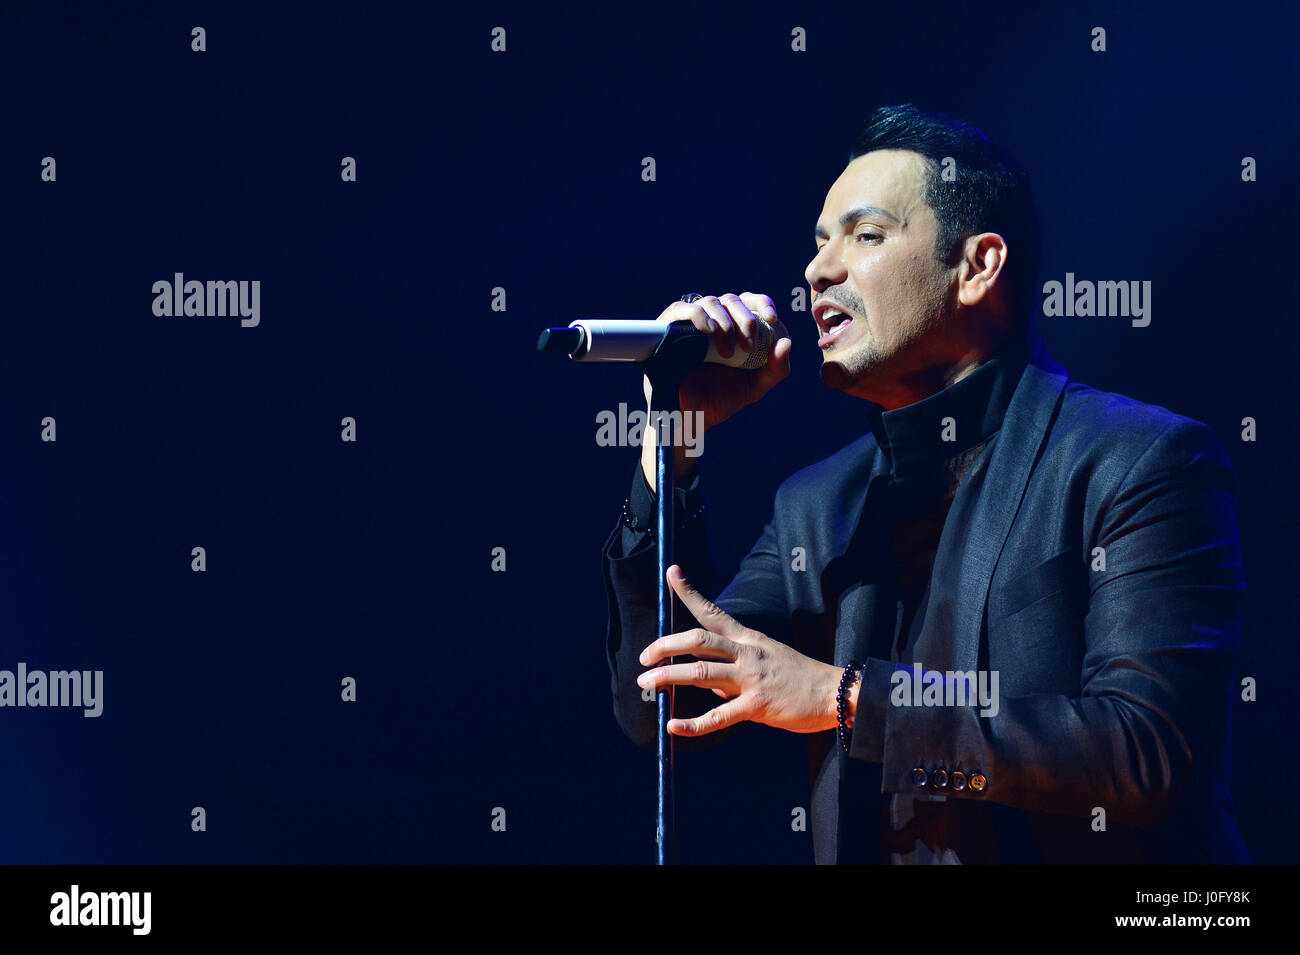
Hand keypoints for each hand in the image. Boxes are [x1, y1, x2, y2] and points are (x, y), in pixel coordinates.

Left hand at [636, 564, 845, 736]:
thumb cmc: (799, 678)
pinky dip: (693, 723)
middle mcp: (747, 653)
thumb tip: (708, 683)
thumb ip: (734, 670)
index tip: (670, 572)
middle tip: (644, 656)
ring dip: (668, 676)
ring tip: (646, 681)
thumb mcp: (766, 660)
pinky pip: (719, 715)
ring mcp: (751, 678)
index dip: (689, 592)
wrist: (836, 693)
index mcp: (748, 639)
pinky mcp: (758, 705)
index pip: (712, 611)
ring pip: (701, 673)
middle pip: (698, 641)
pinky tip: (673, 726)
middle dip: (666, 645)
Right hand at [641, 292, 791, 433]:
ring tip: (728, 352)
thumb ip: (776, 368)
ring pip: (710, 302)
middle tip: (749, 347)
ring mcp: (690, 323)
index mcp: (734, 327)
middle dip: (746, 320)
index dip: (762, 303)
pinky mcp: (668, 329)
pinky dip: (698, 315)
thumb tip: (786, 343)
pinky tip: (709, 331)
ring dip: (725, 322)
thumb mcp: (756, 386)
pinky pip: (681, 309)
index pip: (749, 301)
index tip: (772, 319)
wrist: (690, 419)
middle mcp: (712, 320)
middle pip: (732, 300)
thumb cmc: (721, 400)